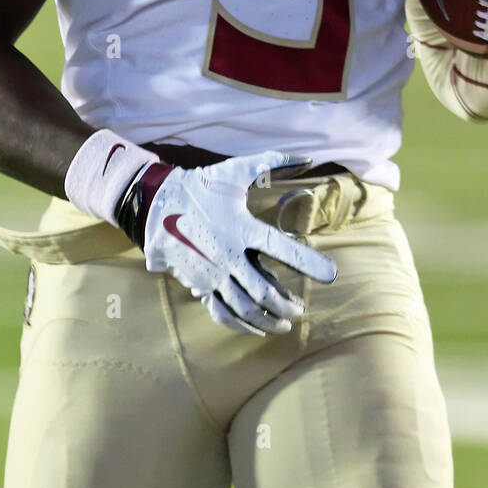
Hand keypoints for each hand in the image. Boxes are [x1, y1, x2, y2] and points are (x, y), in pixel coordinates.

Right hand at [141, 150, 337, 336]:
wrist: (156, 204)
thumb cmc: (202, 187)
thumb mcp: (236, 171)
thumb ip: (273, 162)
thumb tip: (307, 158)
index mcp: (242, 228)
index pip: (282, 249)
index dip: (308, 263)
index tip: (330, 275)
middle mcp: (229, 256)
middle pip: (263, 292)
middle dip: (286, 305)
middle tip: (301, 308)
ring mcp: (213, 274)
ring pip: (244, 308)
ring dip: (268, 319)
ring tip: (285, 323)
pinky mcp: (200, 284)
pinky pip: (222, 312)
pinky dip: (242, 325)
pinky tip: (257, 328)